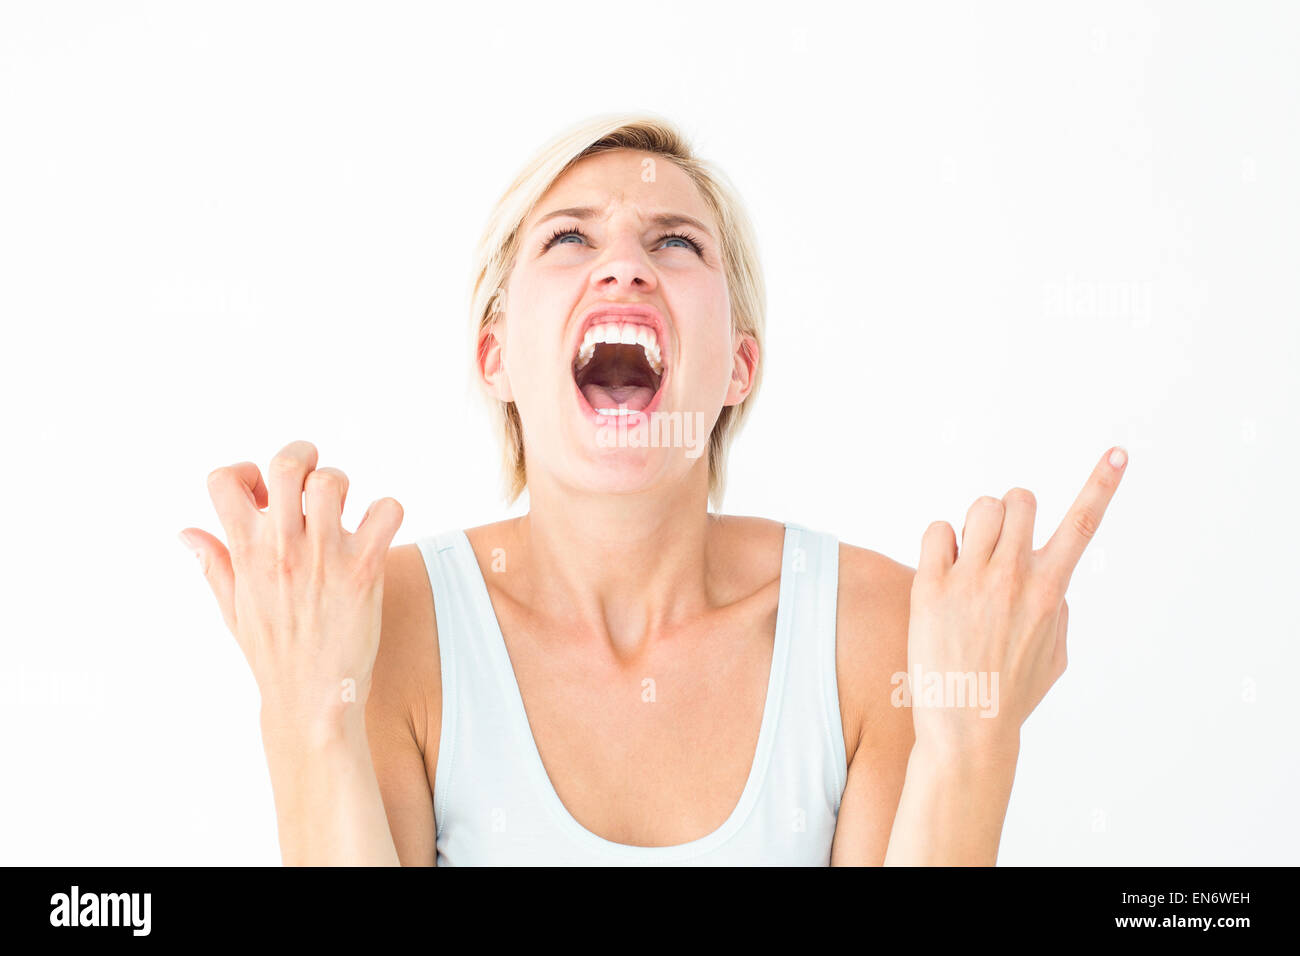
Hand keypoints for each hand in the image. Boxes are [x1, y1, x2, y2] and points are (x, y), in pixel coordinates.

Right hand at [178, 440, 403, 728]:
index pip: (223, 480)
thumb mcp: (232, 609)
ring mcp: (325, 556)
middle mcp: (284, 547)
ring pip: (334, 482)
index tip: (259, 496)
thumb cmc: (275, 654)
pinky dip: (388, 511)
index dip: (244, 474)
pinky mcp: (364, 569)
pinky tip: (376, 531)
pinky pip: (386, 511)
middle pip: (287, 465)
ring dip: (340, 486)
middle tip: (309, 482)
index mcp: (247, 552)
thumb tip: (187, 532)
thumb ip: (214, 564)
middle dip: (300, 456)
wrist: (312, 700)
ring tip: (341, 511)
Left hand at [905, 446, 1127, 757]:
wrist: (967, 729)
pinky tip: (943, 572)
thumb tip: (1051, 583)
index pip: (1084, 524)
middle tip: (999, 544)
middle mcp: (1013, 577)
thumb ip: (1057, 608)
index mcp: (1050, 589)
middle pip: (1018, 500)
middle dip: (1010, 512)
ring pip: (978, 507)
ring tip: (970, 560)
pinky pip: (937, 530)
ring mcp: (971, 580)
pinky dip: (941, 542)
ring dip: (976, 524)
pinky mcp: (931, 587)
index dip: (1104, 483)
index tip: (1121, 453)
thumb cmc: (1012, 694)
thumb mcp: (1055, 654)